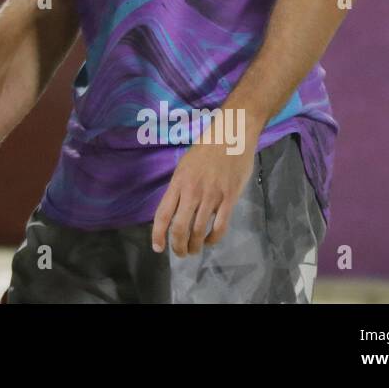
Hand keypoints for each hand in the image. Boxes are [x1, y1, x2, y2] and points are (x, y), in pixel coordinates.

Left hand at [151, 126, 256, 256]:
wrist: (230, 134)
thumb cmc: (206, 148)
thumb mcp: (185, 165)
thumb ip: (180, 187)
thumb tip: (175, 208)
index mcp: (178, 183)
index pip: (162, 214)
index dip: (158, 235)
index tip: (157, 247)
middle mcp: (192, 192)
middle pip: (179, 228)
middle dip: (177, 246)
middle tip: (180, 253)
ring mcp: (211, 196)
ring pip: (199, 231)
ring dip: (195, 246)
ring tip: (194, 250)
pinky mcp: (229, 198)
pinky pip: (220, 226)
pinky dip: (213, 238)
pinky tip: (210, 240)